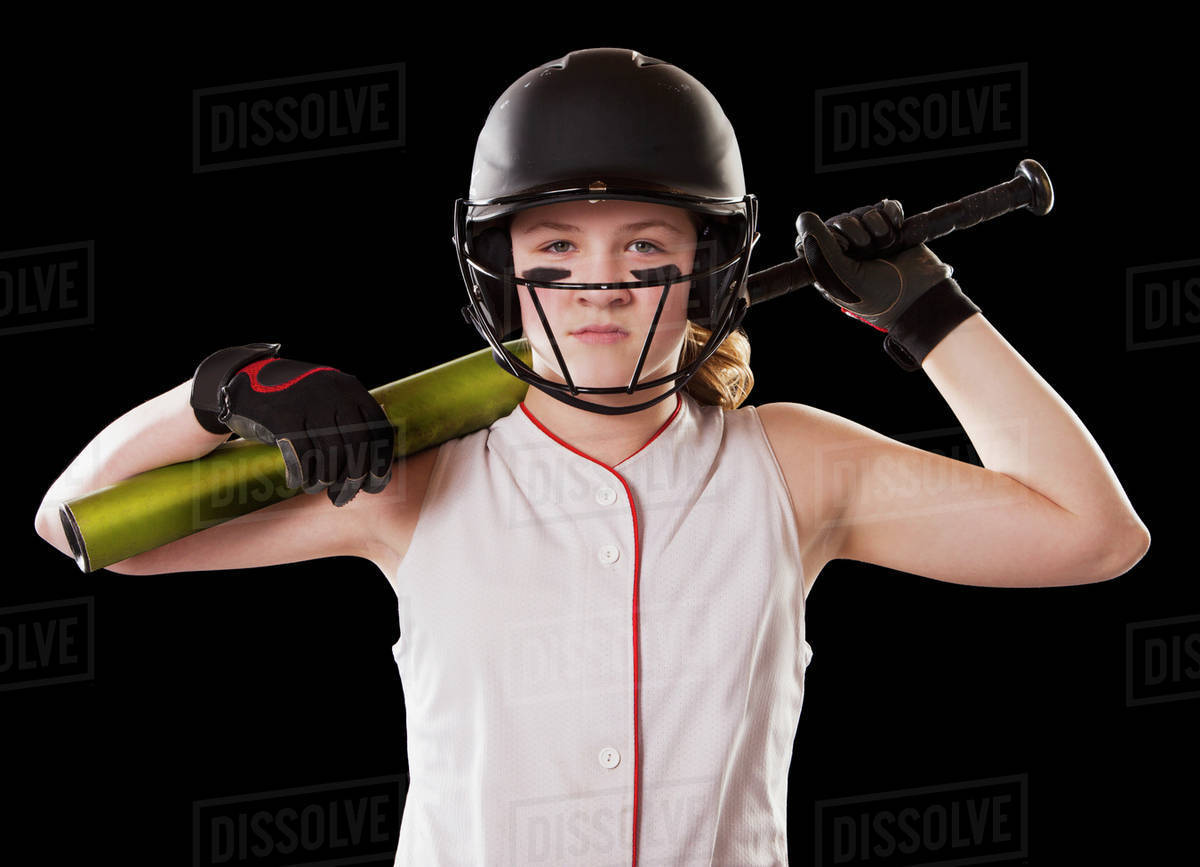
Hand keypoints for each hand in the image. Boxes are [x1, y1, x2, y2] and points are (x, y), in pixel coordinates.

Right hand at [190, 344, 395, 505]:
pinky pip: (301, 456)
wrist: (245, 381)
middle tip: (343, 497)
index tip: (373, 486)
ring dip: (325, 480)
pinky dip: (301, 475)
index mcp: (351, 389)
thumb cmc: (295, 403)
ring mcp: (308, 402)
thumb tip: (372, 474)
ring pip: (330, 453)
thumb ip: (352, 427)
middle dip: (354, 478)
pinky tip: (296, 481)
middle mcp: (334, 392)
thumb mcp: (329, 403)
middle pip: (358, 445)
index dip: (381, 464)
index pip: (380, 431)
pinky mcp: (282, 415)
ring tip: (316, 488)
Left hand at [794, 199, 954, 332]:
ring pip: (864, 212)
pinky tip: (899, 235)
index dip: (828, 237)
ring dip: (878, 230)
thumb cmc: (878, 296)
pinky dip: (894, 216)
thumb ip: (820, 248)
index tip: (844, 250)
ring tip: (887, 251)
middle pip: (841, 220)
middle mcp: (847, 251)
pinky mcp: (893, 228)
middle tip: (870, 256)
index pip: (813, 235)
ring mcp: (870, 239)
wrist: (921, 299)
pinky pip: (887, 207)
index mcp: (827, 265)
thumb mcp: (841, 277)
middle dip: (858, 235)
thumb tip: (804, 216)